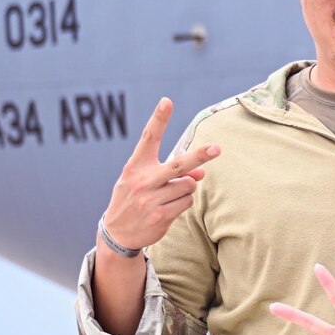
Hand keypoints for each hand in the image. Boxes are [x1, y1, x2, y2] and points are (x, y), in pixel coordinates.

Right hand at [98, 98, 220, 251]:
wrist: (117, 233)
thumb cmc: (134, 199)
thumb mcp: (144, 181)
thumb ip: (170, 172)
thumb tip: (201, 172)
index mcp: (135, 166)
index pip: (149, 138)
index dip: (159, 119)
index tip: (167, 101)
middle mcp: (142, 181)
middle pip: (179, 164)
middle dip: (200, 156)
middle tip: (217, 148)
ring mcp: (150, 199)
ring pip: (188, 185)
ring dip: (186, 188)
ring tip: (167, 196)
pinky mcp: (160, 216)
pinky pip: (187, 202)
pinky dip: (184, 202)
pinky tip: (168, 208)